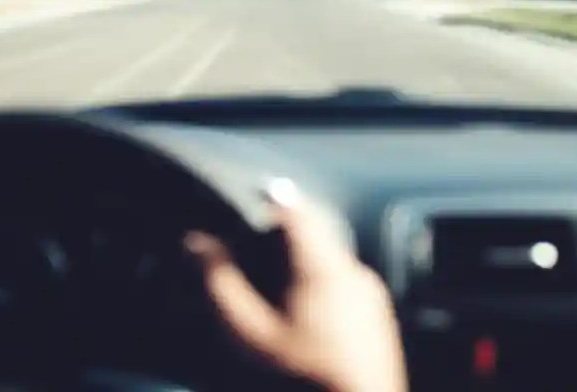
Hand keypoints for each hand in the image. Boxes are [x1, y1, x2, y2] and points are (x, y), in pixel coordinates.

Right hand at [185, 183, 405, 391]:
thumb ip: (221, 285)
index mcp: (322, 266)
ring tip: (277, 299)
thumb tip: (195, 243)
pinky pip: (347, 284)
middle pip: (312, 234)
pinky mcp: (381, 313)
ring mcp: (373, 291)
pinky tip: (306, 322)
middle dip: (280, 243)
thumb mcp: (251, 335)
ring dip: (302, 268)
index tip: (245, 213)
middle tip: (253, 263)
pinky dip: (323, 290)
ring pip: (329, 260)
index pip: (295, 209)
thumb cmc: (304, 374)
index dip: (267, 202)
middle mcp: (354, 270)